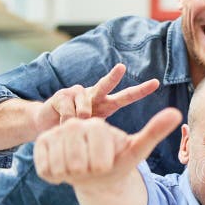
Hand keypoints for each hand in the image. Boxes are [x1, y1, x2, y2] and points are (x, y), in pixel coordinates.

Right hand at [34, 63, 159, 132]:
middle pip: (105, 84)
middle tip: (121, 68)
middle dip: (113, 76)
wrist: (48, 129)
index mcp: (106, 104)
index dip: (141, 91)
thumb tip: (115, 136)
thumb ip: (105, 133)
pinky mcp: (61, 96)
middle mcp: (94, 95)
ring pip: (84, 103)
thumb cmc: (78, 132)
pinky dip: (67, 121)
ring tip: (75, 127)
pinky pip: (68, 110)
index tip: (156, 83)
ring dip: (81, 118)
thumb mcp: (95, 134)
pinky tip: (62, 124)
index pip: (126, 97)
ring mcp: (77, 93)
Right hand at [34, 108, 181, 187]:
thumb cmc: (118, 159)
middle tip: (91, 168)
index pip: (98, 156)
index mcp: (99, 122)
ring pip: (61, 166)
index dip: (103, 166)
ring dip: (72, 175)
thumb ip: (155, 131)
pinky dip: (56, 176)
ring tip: (78, 168)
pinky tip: (63, 171)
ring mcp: (56, 133)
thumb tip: (177, 112)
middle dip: (88, 173)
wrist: (94, 171)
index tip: (106, 163)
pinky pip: (46, 169)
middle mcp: (76, 123)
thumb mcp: (137, 148)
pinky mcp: (41, 143)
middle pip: (79, 163)